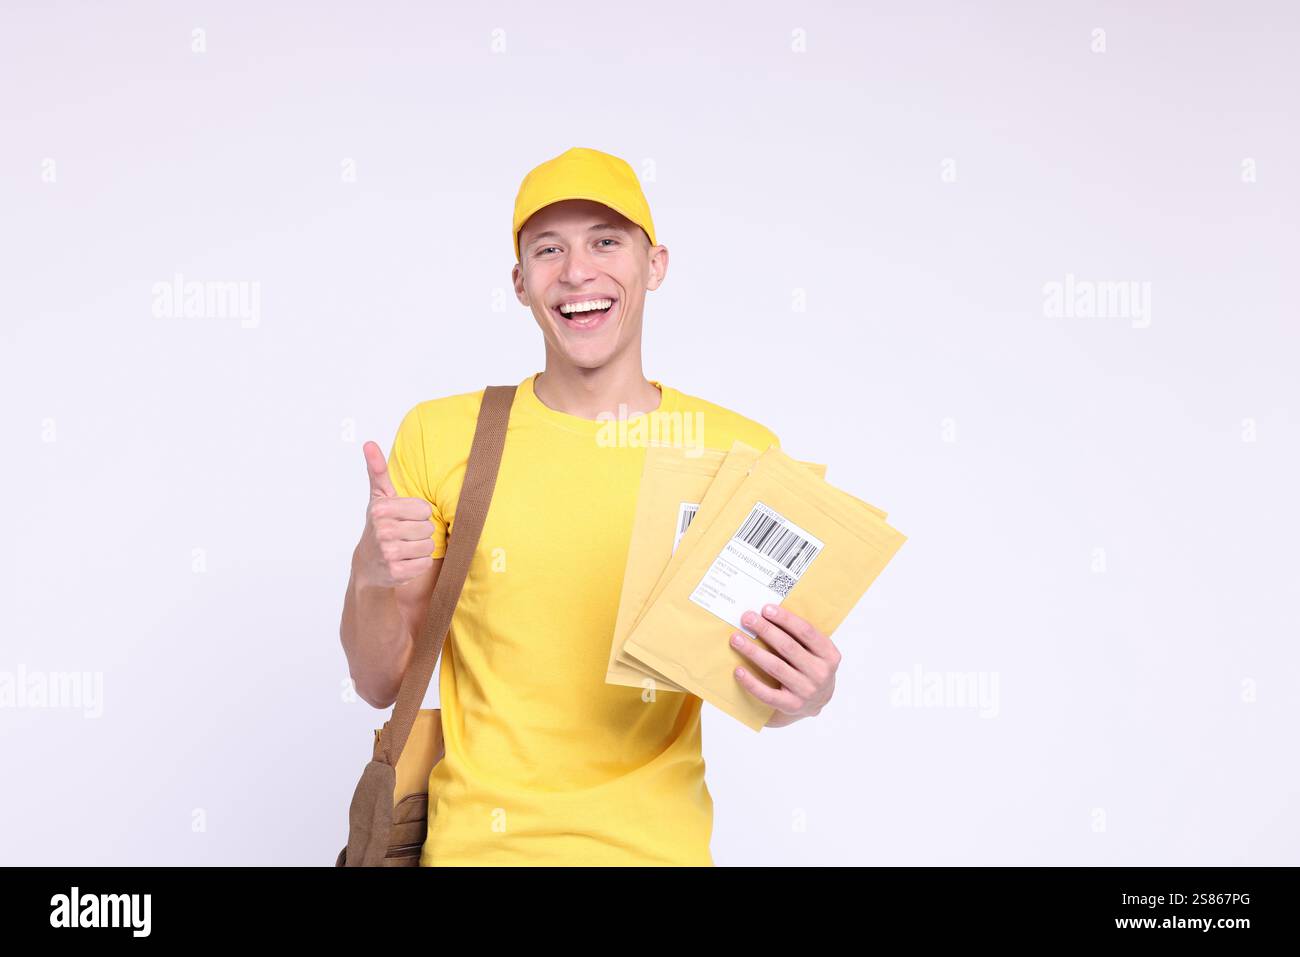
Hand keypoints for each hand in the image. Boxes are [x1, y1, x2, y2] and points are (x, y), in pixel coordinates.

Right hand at [354, 441, 435, 588]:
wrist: (368, 564)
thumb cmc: (379, 525)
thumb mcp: (378, 497)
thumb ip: (377, 470)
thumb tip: (369, 443)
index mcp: (382, 509)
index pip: (424, 509)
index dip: (417, 514)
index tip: (402, 518)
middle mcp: (383, 531)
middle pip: (428, 528)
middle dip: (419, 532)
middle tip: (403, 535)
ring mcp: (389, 553)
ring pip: (429, 546)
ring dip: (421, 548)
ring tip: (405, 548)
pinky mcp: (397, 572)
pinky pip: (425, 564)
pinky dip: (418, 564)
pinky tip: (405, 561)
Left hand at [729, 604, 839, 727]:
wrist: (817, 702)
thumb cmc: (811, 667)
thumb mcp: (815, 651)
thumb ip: (800, 636)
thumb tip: (768, 614)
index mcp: (829, 655)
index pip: (806, 632)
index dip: (785, 619)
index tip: (766, 609)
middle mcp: (820, 673)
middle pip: (788, 647)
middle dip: (765, 630)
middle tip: (747, 618)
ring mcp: (806, 691)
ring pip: (775, 667)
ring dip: (753, 651)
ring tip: (736, 639)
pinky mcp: (791, 706)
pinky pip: (767, 693)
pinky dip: (751, 681)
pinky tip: (738, 670)